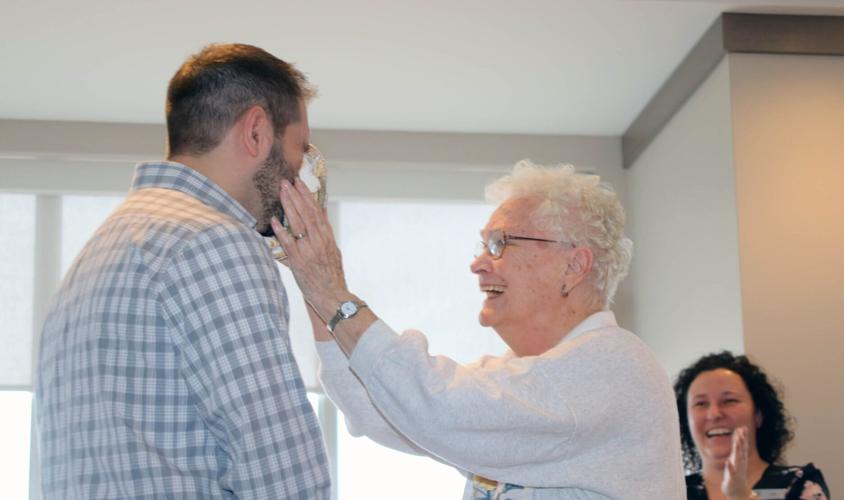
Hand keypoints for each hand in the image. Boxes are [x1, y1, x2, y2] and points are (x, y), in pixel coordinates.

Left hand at [272, 179, 348, 318]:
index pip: (316, 211)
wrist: (332, 295)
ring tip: (281, 192)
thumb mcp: (333, 249)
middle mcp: (319, 241)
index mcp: (327, 237)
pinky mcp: (299, 261)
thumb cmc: (331, 274)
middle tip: (286, 181)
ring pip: (298, 224)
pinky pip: (288, 243)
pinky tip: (274, 220)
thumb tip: (321, 210)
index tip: (299, 182)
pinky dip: (281, 231)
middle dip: (296, 196)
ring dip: (289, 206)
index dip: (307, 196)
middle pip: (307, 213)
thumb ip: (326, 229)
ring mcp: (309, 250)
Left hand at [722, 426, 754, 499]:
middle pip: (741, 450)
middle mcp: (740, 462)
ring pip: (738, 458)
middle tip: (741, 431)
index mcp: (740, 457)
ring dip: (738, 449)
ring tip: (738, 441)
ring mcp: (737, 469)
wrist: (737, 489)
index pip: (742, 445)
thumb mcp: (736, 457)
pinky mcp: (732, 476)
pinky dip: (730, 466)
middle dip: (741, 440)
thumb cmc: (736, 471)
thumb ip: (738, 445)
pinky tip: (728, 461)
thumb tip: (739, 432)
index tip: (743, 427)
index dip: (743, 436)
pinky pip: (731, 471)